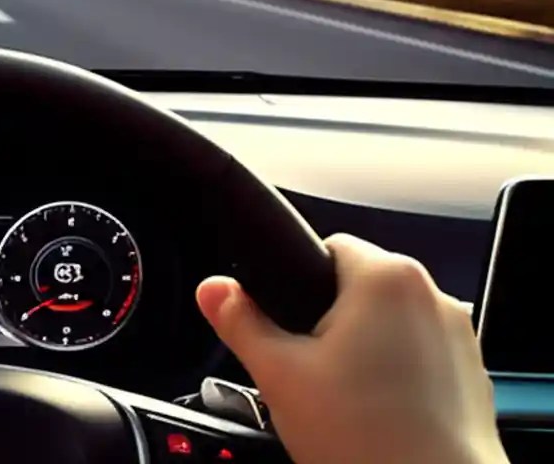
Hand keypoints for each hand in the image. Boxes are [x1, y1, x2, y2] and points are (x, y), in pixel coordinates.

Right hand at [197, 234, 506, 463]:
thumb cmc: (366, 439)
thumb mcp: (280, 375)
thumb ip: (240, 322)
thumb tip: (214, 290)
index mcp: (386, 278)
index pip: (329, 246)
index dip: (297, 283)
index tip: (287, 324)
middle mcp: (432, 296)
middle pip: (360, 287)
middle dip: (330, 321)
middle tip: (309, 371)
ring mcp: (459, 336)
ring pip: (390, 324)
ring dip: (365, 348)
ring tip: (344, 399)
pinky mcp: (472, 374)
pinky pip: (421, 357)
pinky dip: (397, 376)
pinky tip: (376, 414)